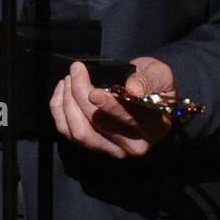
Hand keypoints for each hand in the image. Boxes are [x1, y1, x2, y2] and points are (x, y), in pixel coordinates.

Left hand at [49, 56, 176, 159]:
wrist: (147, 99)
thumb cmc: (154, 86)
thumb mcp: (160, 75)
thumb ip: (150, 80)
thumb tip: (133, 88)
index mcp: (152, 129)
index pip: (128, 119)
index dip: (108, 106)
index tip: (93, 91)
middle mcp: (132, 146)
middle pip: (97, 124)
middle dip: (80, 93)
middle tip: (76, 70)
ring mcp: (110, 149)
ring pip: (79, 132)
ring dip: (67, 102)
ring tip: (68, 79)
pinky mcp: (92, 146)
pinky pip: (68, 132)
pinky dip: (59, 110)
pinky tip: (62, 91)